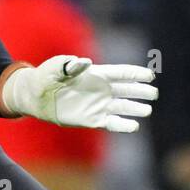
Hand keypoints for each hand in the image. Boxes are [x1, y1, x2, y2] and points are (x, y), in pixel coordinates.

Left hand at [1, 55, 157, 132]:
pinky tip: (133, 126)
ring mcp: (98, 105)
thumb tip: (85, 62)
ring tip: (147, 110)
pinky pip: (111, 123)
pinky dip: (123, 125)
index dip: (136, 74)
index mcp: (96, 74)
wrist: (35, 96)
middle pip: (126, 90)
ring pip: (122, 107)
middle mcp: (101, 90)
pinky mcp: (92, 119)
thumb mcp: (55, 67)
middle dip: (140, 91)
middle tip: (153, 94)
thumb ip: (69, 65)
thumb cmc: (46, 76)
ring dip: (135, 109)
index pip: (121, 73)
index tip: (150, 76)